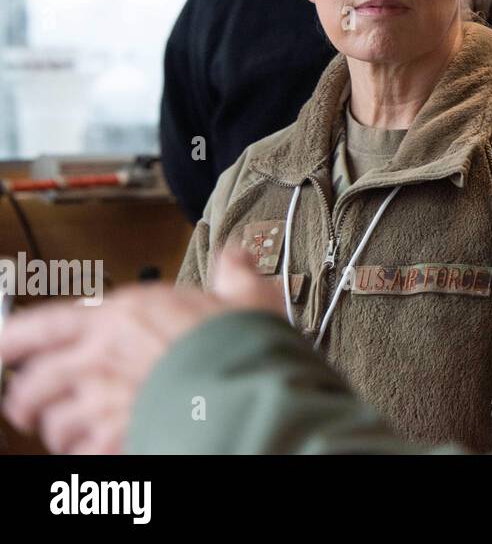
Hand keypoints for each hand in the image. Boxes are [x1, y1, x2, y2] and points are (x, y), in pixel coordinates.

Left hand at [0, 243, 281, 453]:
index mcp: (123, 317)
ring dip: (58, 431)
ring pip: (54, 423)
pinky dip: (85, 454)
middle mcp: (100, 359)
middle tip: (27, 405)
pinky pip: (81, 454)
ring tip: (66, 434)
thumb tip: (237, 259)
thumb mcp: (244, 297)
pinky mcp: (114, 439)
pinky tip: (97, 450)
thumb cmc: (241, 344)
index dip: (13, 338)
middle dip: (25, 399)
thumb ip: (234, 275)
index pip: (45, 324)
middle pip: (35, 383)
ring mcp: (103, 402)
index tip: (2, 347)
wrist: (246, 389)